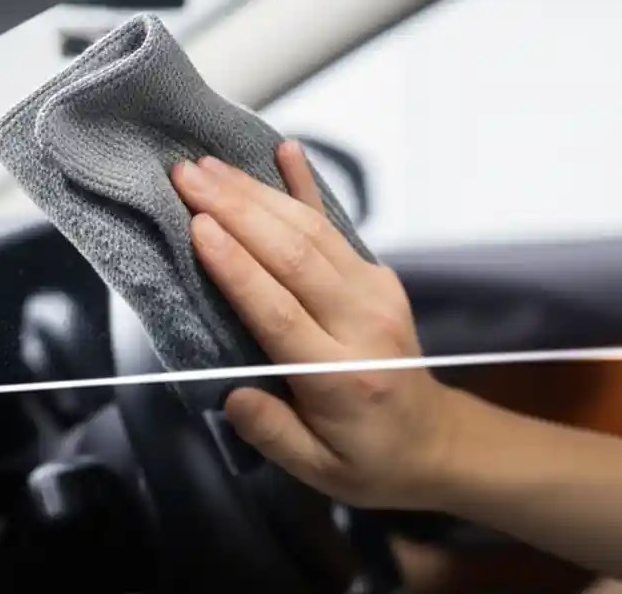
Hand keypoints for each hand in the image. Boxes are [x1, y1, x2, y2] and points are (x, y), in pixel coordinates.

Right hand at [170, 141, 465, 509]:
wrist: (435, 441)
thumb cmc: (369, 458)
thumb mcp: (318, 469)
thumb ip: (272, 432)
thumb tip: (233, 394)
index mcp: (341, 377)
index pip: (280, 311)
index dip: (236, 266)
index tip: (197, 225)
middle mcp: (362, 324)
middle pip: (293, 256)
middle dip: (236, 210)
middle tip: (187, 177)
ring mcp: (375, 293)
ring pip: (311, 231)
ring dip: (256, 193)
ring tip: (209, 166)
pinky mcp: (377, 277)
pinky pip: (334, 226)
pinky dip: (307, 186)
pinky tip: (285, 152)